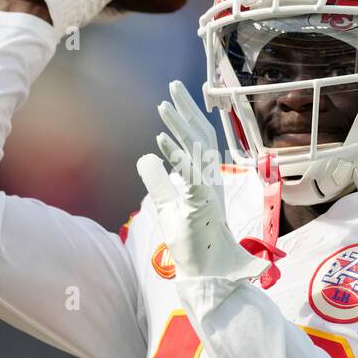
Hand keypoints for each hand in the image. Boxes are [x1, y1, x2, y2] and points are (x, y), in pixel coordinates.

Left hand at [136, 80, 270, 282]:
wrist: (206, 271)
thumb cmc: (192, 242)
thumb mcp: (167, 206)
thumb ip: (159, 181)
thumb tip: (146, 156)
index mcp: (206, 178)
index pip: (197, 141)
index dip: (186, 119)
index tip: (171, 101)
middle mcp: (211, 179)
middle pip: (201, 135)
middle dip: (187, 109)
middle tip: (173, 86)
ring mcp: (209, 190)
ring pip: (197, 148)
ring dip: (180, 124)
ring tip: (164, 105)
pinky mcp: (203, 202)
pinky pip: (192, 172)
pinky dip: (177, 153)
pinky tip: (161, 138)